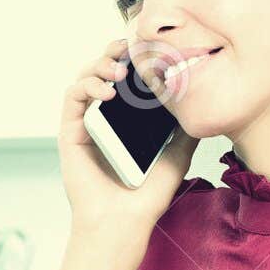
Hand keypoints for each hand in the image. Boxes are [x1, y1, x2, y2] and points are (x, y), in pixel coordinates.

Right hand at [59, 38, 199, 234]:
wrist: (123, 221)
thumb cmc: (147, 196)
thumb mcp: (177, 155)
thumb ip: (185, 129)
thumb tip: (198, 103)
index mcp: (127, 120)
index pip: (127, 79)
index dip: (133, 59)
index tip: (149, 48)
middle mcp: (105, 118)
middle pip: (103, 71)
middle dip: (113, 53)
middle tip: (128, 48)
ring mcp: (86, 124)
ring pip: (84, 79)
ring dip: (99, 66)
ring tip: (118, 71)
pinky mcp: (70, 134)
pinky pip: (72, 99)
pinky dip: (86, 86)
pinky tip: (106, 92)